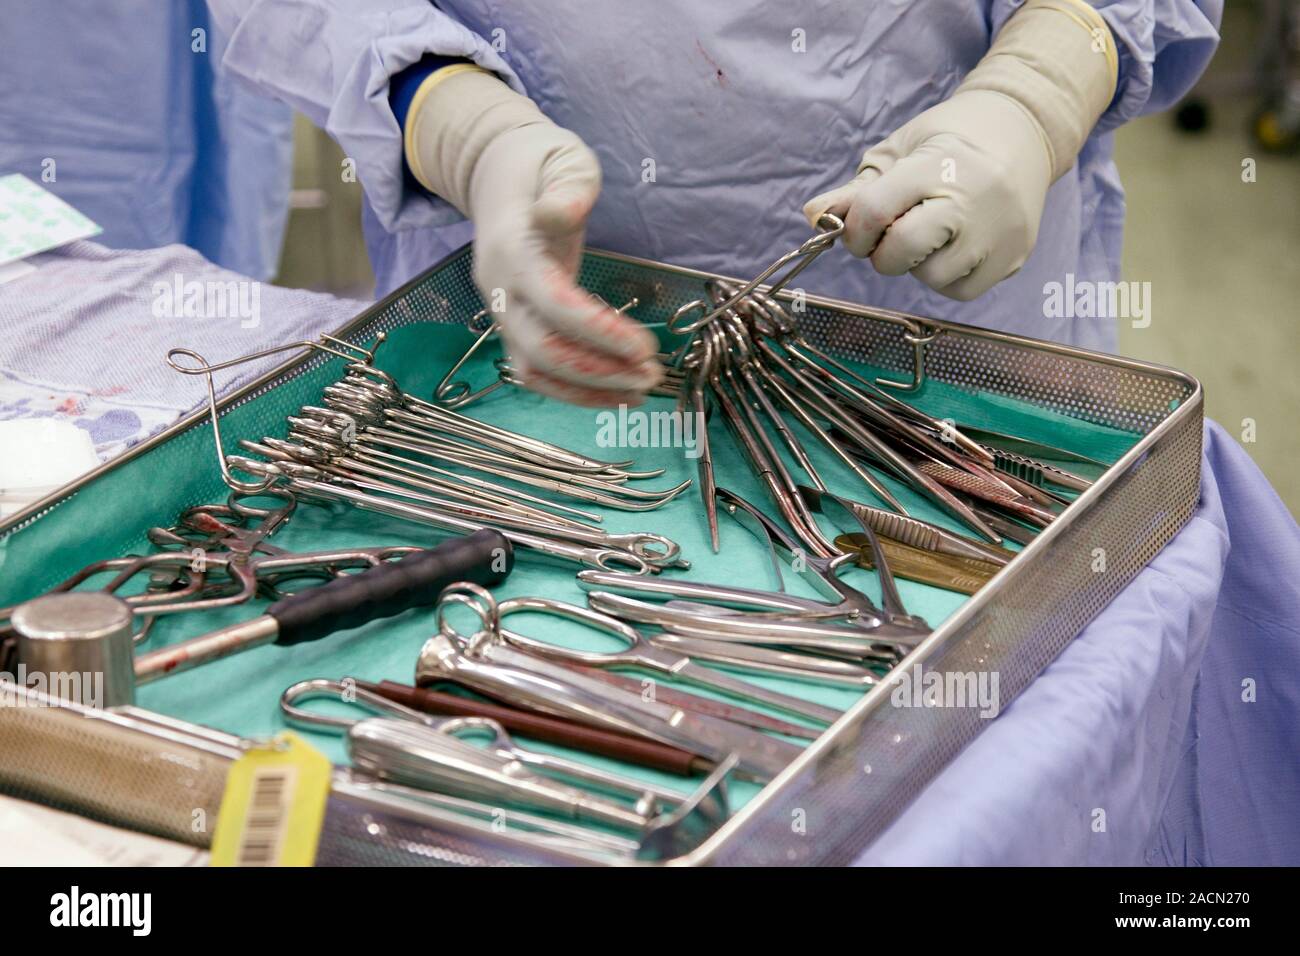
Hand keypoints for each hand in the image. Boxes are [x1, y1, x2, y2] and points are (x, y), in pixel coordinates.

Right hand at [407, 69, 659, 405]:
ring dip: (589, 389)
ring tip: (642, 388)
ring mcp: (502, 311)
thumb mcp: (564, 160)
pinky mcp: (512, 326)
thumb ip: (569, 187)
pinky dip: (575, 390)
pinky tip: (616, 391)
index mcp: (513, 248)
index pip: (553, 302)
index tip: (644, 347)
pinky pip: (537, 371)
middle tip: (652, 374)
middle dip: (599, 370)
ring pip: (535, 370)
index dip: (597, 331)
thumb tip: (561, 213)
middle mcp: (500, 288)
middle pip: (541, 350)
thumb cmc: (541, 166)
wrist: (496, 175)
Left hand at [803, 90, 1050, 301]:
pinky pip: (962, 290)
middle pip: (901, 252)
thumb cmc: (949, 141)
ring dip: (917, 265)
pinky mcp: (1014, 256)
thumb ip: (856, 191)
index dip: (855, 229)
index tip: (859, 228)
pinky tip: (952, 249)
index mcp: (937, 165)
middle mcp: (972, 200)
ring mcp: (997, 232)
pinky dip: (946, 277)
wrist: (1023, 131)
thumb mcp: (900, 152)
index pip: (875, 211)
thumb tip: (814, 217)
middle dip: (882, 254)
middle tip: (890, 237)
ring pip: (931, 277)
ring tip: (930, 235)